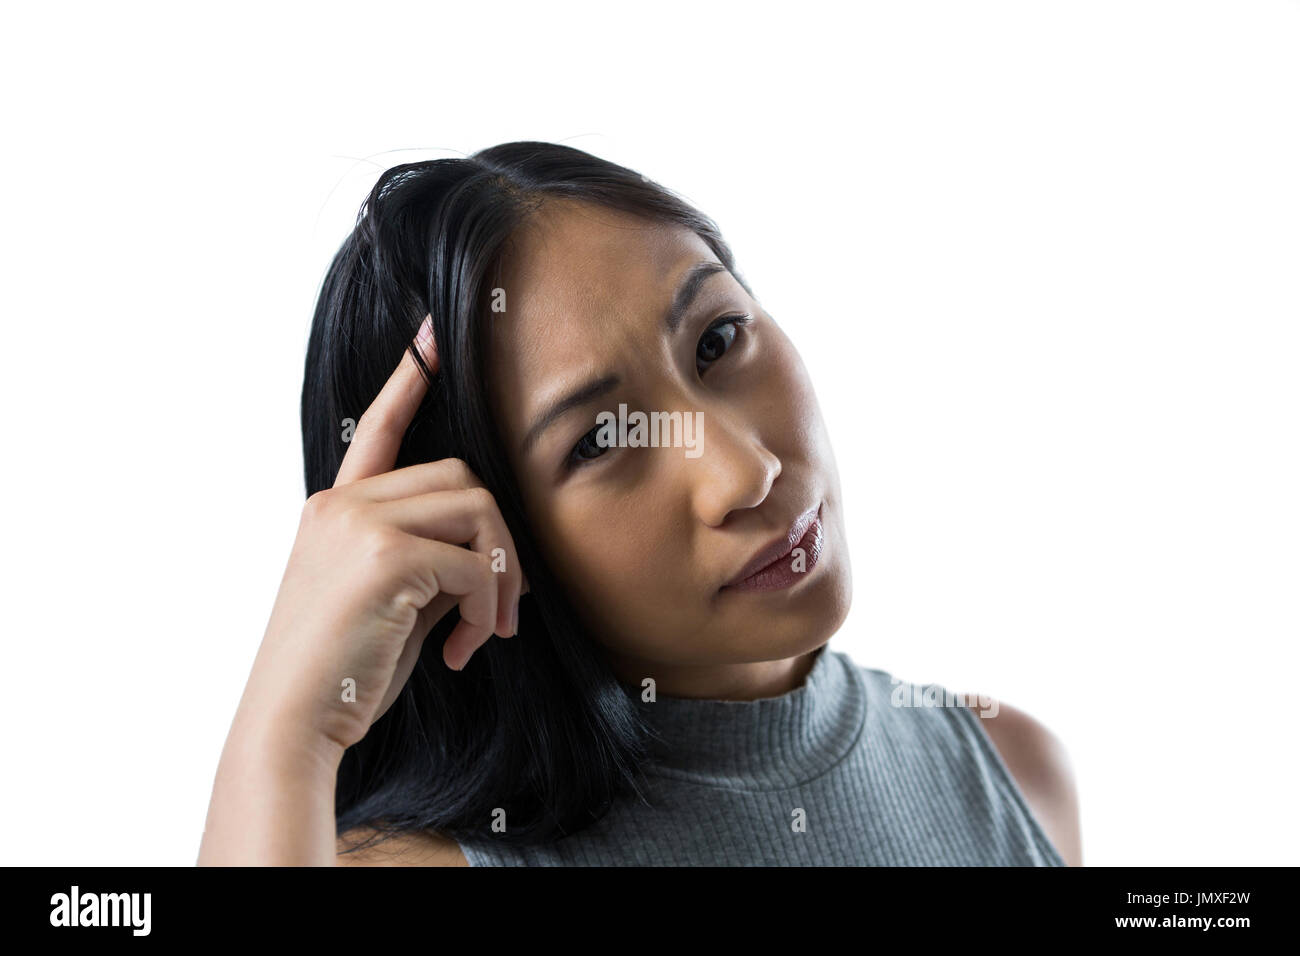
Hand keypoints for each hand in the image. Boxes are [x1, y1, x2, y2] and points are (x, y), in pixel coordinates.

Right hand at [240, 315, 527, 752]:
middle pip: (462, 477)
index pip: (377, 429)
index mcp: (335, 510)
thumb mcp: (388, 602)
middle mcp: (342, 505)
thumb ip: (428, 559)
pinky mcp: (384, 556)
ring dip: (502, 575)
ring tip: (488, 631)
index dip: (409, 380)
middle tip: (503, 610)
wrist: (293, 723)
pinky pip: (474, 563)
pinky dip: (487, 608)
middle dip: (499, 542)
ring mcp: (359, 524)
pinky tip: (462, 652)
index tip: (432, 335)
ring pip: (478, 510)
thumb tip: (490, 553)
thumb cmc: (344, 673)